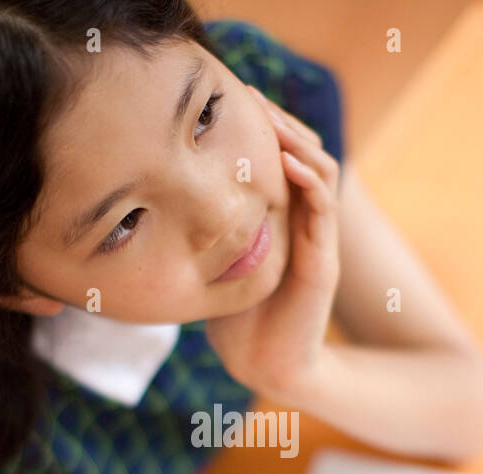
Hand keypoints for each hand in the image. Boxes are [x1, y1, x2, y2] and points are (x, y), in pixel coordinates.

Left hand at [204, 86, 340, 399]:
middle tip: (247, 94)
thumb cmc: (239, 324)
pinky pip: (325, 210)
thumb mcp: (215, 266)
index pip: (280, 157)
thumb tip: (157, 206)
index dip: (262, 126)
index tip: (229, 101)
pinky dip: (310, 180)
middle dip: (278, 120)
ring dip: (297, 139)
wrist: (267, 369)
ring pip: (320, 170)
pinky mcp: (323, 262)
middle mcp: (304, 223)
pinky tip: (288, 162)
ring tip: (268, 116)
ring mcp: (318, 240)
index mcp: (282, 220)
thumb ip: (204, 234)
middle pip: (304, 151)